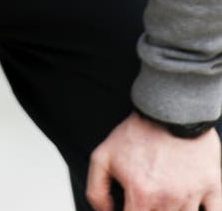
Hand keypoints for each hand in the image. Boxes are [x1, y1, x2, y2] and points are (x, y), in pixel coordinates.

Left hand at [86, 112, 221, 209]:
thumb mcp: (103, 156)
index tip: (132, 206)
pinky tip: (192, 205)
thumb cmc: (138, 131)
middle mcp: (168, 200)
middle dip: (150, 210)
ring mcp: (192, 195)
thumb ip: (97, 190)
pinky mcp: (212, 186)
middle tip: (148, 197)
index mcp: (141, 195)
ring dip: (174, 210)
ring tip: (165, 194)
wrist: (169, 106)